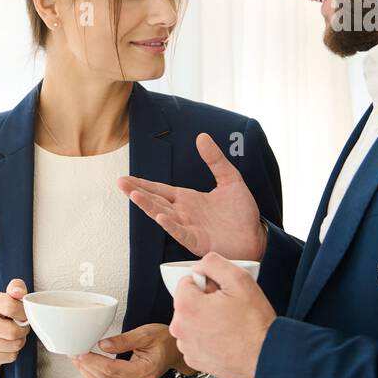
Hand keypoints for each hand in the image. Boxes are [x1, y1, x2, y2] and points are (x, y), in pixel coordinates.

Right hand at [0, 278, 30, 367]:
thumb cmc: (0, 312)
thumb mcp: (7, 296)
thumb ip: (16, 288)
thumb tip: (18, 292)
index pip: (11, 307)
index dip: (24, 313)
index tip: (23, 315)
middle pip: (13, 332)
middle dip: (23, 330)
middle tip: (21, 327)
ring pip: (14, 346)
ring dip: (19, 342)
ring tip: (13, 336)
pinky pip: (10, 357)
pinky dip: (12, 352)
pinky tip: (6, 345)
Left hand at [69, 323, 179, 377]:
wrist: (175, 351)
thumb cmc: (164, 340)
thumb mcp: (145, 333)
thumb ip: (123, 340)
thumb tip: (103, 345)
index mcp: (144, 371)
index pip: (112, 369)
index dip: (93, 361)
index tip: (81, 352)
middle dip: (86, 366)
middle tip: (74, 353)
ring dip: (87, 372)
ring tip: (77, 358)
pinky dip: (94, 376)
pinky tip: (87, 365)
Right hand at [118, 132, 265, 260]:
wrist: (256, 236)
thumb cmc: (242, 213)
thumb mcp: (230, 179)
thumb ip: (215, 159)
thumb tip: (202, 136)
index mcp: (187, 199)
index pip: (159, 189)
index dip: (143, 183)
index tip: (125, 178)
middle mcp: (183, 213)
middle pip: (155, 200)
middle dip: (137, 191)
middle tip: (121, 183)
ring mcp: (188, 227)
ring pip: (162, 215)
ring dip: (148, 206)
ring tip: (133, 195)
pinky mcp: (197, 240)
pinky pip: (180, 232)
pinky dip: (170, 226)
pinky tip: (161, 216)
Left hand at [168, 253, 275, 377]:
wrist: (266, 356)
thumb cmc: (254, 322)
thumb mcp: (239, 279)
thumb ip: (213, 263)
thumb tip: (199, 266)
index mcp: (186, 305)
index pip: (186, 282)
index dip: (206, 284)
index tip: (221, 294)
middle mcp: (179, 327)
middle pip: (187, 302)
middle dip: (204, 302)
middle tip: (227, 310)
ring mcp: (185, 346)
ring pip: (190, 322)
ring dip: (204, 320)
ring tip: (227, 326)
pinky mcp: (193, 360)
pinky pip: (195, 340)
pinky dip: (206, 338)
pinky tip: (224, 339)